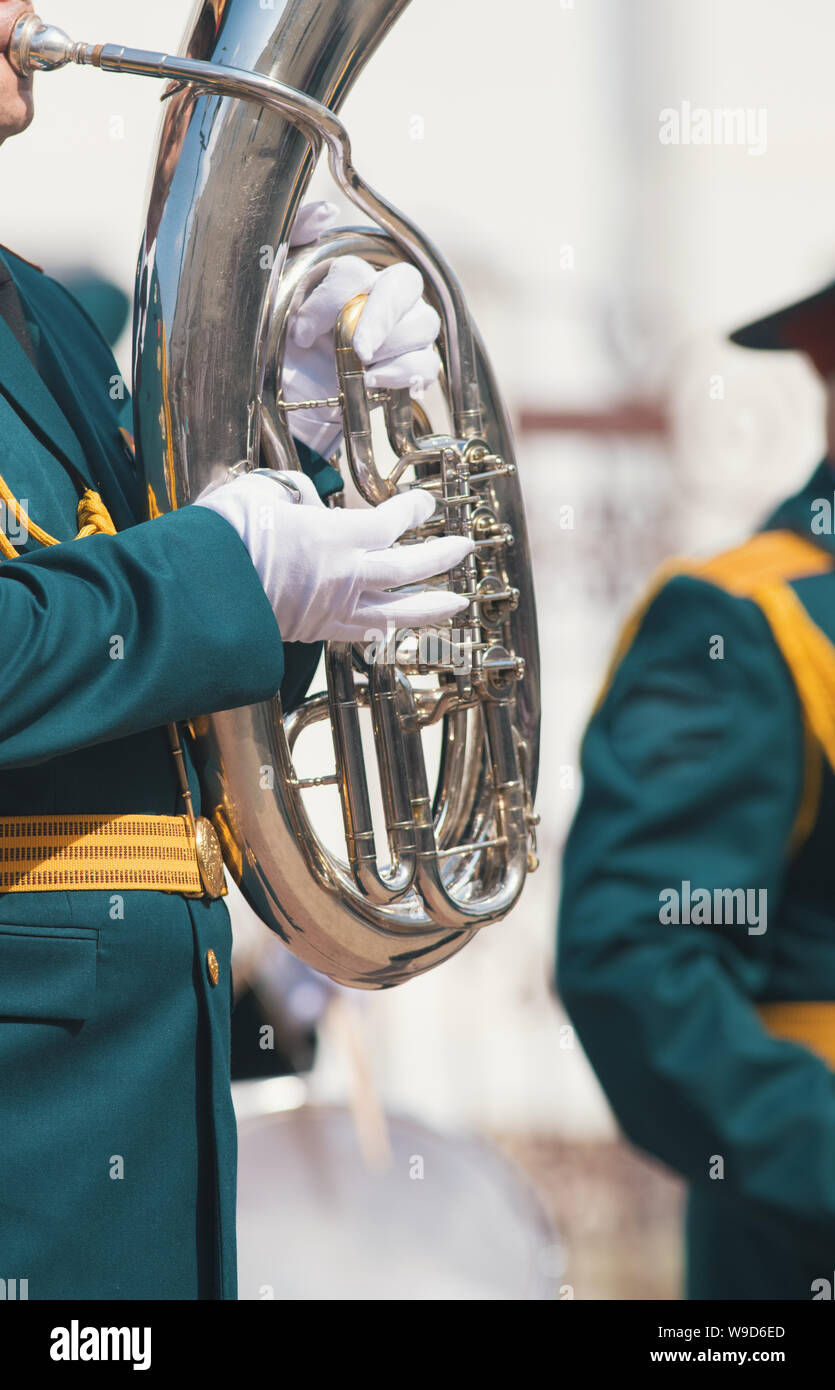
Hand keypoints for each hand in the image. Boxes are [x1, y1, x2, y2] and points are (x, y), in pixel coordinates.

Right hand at [194, 470, 472, 644]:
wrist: (199, 593)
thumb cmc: (224, 536)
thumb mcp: (260, 492)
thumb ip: (293, 491)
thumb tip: (305, 498)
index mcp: (335, 536)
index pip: (390, 523)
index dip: (413, 510)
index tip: (425, 501)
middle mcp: (345, 576)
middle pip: (409, 568)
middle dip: (442, 556)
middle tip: (465, 547)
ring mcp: (333, 609)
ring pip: (397, 612)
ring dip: (431, 606)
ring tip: (458, 604)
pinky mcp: (317, 632)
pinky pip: (365, 633)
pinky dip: (389, 630)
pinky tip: (402, 630)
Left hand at [282, 202, 441, 455]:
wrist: (283, 396)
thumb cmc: (275, 340)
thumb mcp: (269, 286)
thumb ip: (292, 239)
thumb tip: (327, 212)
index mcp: (348, 276)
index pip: (357, 271)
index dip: (331, 300)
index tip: (301, 332)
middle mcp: (380, 298)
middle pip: (406, 284)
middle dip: (381, 318)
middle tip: (358, 349)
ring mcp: (401, 334)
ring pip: (424, 323)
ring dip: (391, 348)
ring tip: (357, 370)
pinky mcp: (409, 370)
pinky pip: (428, 364)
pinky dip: (405, 373)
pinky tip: (375, 383)